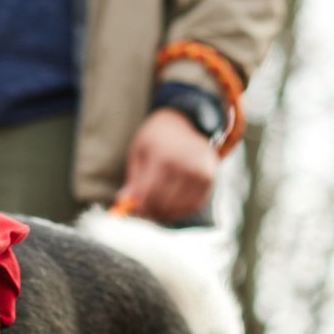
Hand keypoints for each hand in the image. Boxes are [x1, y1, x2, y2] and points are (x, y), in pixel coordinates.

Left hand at [114, 108, 218, 222]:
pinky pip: (194, 204)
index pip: (149, 195)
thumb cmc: (156, 138)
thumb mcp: (138, 153)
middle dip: (150, 211)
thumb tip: (124, 202)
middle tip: (143, 212)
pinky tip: (171, 207)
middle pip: (164, 203)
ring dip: (165, 214)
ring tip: (156, 210)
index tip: (133, 210)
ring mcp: (200, 171)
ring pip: (179, 207)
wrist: (186, 119)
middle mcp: (185, 164)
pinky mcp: (210, 177)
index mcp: (164, 158)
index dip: (139, 207)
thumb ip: (133, 179)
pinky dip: (181, 211)